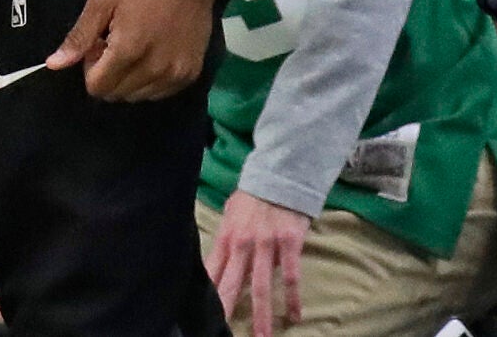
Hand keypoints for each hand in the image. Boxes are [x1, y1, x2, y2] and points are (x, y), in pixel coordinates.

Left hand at [46, 0, 225, 99]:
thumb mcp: (102, 2)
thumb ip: (79, 37)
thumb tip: (53, 65)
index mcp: (129, 50)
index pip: (98, 88)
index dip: (91, 69)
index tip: (99, 45)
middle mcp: (154, 70)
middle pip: (116, 95)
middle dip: (108, 75)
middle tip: (115, 45)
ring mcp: (175, 75)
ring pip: (137, 97)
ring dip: (128, 80)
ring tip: (135, 49)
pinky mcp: (190, 76)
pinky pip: (158, 93)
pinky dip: (149, 81)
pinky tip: (153, 54)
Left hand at [208, 190, 309, 336]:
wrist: (280, 176)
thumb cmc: (253, 198)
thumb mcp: (230, 216)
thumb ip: (224, 241)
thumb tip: (214, 265)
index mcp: (225, 238)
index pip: (211, 272)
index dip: (207, 295)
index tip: (201, 315)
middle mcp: (242, 244)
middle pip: (231, 284)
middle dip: (226, 310)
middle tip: (221, 332)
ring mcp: (265, 244)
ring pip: (260, 286)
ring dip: (261, 315)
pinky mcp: (288, 243)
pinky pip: (291, 276)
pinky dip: (292, 298)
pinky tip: (294, 316)